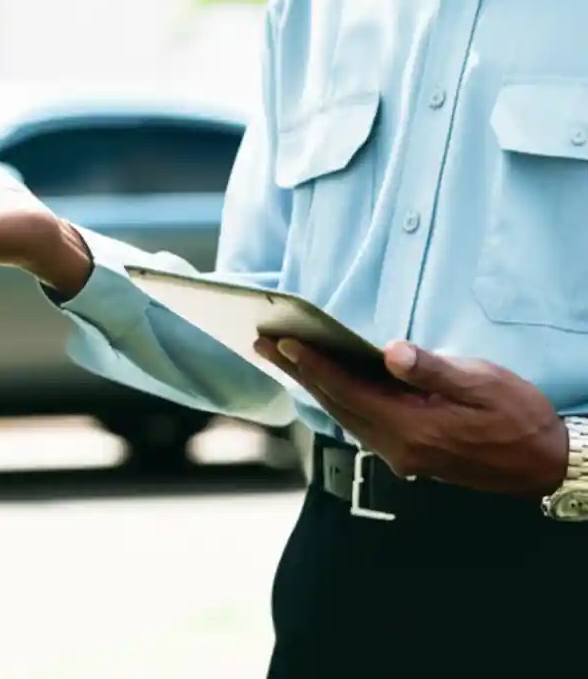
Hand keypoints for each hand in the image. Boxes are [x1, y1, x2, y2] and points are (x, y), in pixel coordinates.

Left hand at [255, 337, 568, 496]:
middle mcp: (396, 447)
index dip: (313, 365)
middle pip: (334, 403)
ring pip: (343, 414)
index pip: (348, 391)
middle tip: (261, 343)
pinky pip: (358, 421)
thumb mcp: (483, 384)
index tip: (283, 341)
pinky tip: (324, 380)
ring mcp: (398, 455)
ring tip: (281, 356)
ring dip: (311, 384)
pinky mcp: (405, 455)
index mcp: (412, 429)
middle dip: (296, 371)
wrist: (544, 465)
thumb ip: (433, 370)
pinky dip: (336, 397)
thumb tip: (391, 352)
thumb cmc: (519, 419)